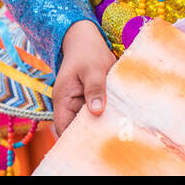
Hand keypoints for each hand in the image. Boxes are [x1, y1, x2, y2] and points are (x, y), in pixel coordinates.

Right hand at [51, 20, 115, 136]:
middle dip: (92, 134)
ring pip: (90, 121)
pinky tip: (121, 118)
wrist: (87, 38)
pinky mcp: (93, 99)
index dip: (75, 139)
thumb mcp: (93, 69)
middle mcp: (70, 105)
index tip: (92, 145)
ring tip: (119, 132)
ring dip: (102, 124)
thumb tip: (97, 111)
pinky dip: (108, 115)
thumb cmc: (87, 52)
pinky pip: (99, 112)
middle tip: (112, 139)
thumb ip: (95, 89)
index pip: (64, 127)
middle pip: (78, 127)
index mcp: (63, 99)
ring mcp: (81, 103)